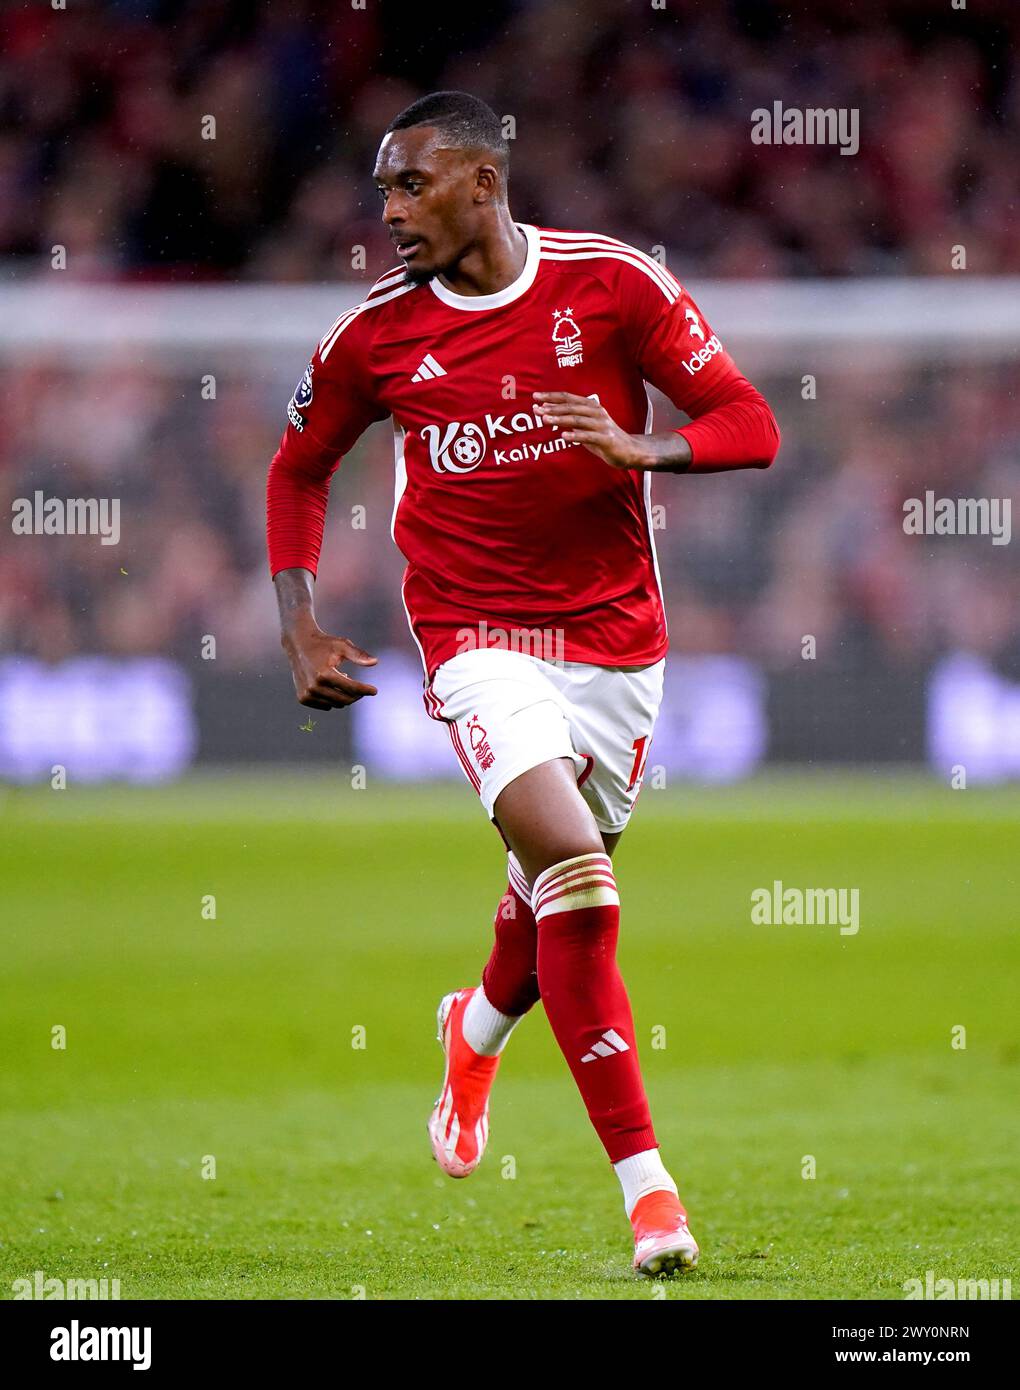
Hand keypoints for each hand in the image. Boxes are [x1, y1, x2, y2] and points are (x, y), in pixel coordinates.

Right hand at [282, 622, 377, 709]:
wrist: (298, 645)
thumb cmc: (323, 644)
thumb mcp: (342, 645)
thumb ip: (358, 655)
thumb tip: (375, 662)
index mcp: (324, 674)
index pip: (351, 688)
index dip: (365, 690)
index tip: (374, 690)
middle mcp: (314, 686)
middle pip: (345, 699)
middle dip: (357, 695)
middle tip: (361, 688)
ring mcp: (307, 694)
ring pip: (336, 704)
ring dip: (344, 696)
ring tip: (341, 680)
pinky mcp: (303, 698)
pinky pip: (326, 706)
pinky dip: (332, 699)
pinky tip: (331, 687)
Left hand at [533, 391, 649, 469]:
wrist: (629, 450)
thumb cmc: (603, 437)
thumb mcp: (585, 425)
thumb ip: (569, 419)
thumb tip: (545, 413)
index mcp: (591, 406)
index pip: (568, 398)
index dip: (551, 396)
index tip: (535, 396)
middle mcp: (596, 412)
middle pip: (571, 407)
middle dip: (552, 407)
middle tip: (536, 408)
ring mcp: (602, 425)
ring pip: (578, 420)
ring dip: (560, 419)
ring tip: (545, 419)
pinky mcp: (606, 439)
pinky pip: (589, 436)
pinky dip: (576, 435)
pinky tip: (564, 436)